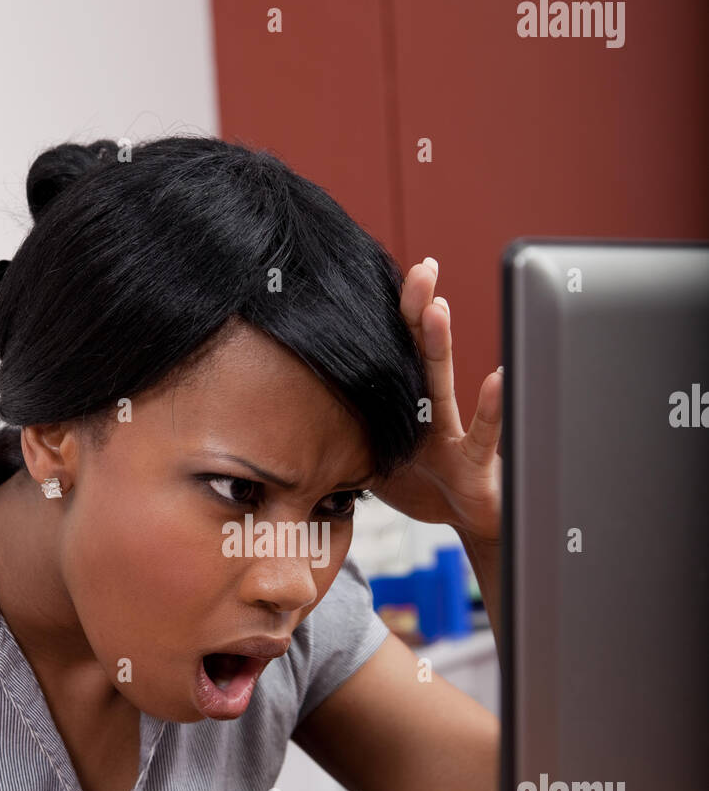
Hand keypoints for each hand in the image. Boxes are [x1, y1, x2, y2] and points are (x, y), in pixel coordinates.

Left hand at [369, 257, 502, 543]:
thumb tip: (295, 424)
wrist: (468, 523)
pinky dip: (491, 408)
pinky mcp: (474, 462)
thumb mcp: (375, 458)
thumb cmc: (425, 485)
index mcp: (407, 406)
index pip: (395, 355)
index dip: (388, 320)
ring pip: (444, 383)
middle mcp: (433, 410)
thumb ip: (347, 436)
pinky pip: (481, 435)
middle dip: (417, 308)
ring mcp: (454, 433)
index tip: (373, 278)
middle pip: (421, 352)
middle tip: (418, 268)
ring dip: (439, 344)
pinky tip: (496, 379)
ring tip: (435, 307)